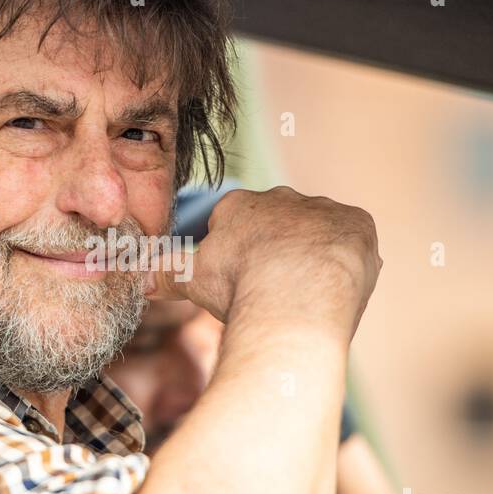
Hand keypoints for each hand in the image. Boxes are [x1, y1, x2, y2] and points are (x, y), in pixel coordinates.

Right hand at [147, 186, 380, 335]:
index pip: (235, 224)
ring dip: (315, 257)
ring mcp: (322, 209)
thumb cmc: (238, 287)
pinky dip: (349, 260)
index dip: (237, 257)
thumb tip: (135, 277)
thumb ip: (162, 274)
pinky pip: (354, 240)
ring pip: (318, 233)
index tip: (241, 282)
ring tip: (308, 295)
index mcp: (239, 206)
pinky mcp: (358, 223)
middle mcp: (282, 198)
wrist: (294, 296)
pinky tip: (338, 286)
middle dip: (277, 253)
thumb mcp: (189, 280)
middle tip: (275, 291)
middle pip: (279, 226)